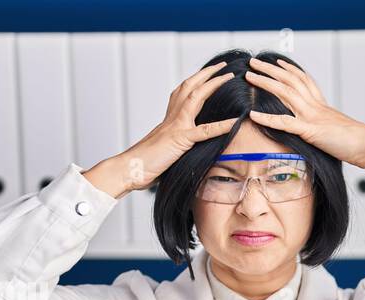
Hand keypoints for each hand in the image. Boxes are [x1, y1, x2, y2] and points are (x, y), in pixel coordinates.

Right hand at [83, 64, 237, 198]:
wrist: (129, 168)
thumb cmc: (146, 163)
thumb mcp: (166, 149)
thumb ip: (177, 144)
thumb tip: (186, 148)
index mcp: (170, 118)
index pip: (185, 93)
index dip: (198, 81)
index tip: (210, 73)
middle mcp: (173, 117)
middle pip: (190, 86)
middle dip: (207, 73)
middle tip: (222, 65)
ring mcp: (176, 126)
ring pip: (196, 97)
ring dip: (213, 84)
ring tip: (228, 76)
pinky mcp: (180, 140)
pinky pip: (204, 131)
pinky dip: (222, 126)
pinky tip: (236, 122)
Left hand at [245, 58, 364, 171]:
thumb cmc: (361, 143)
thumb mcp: (340, 132)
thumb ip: (329, 129)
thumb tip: (326, 135)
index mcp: (323, 106)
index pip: (304, 81)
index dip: (290, 70)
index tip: (279, 63)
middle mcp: (316, 106)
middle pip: (290, 80)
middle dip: (270, 69)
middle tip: (254, 61)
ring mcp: (313, 117)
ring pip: (285, 93)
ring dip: (265, 82)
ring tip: (249, 75)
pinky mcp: (312, 131)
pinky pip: (285, 123)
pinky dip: (267, 119)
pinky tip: (253, 115)